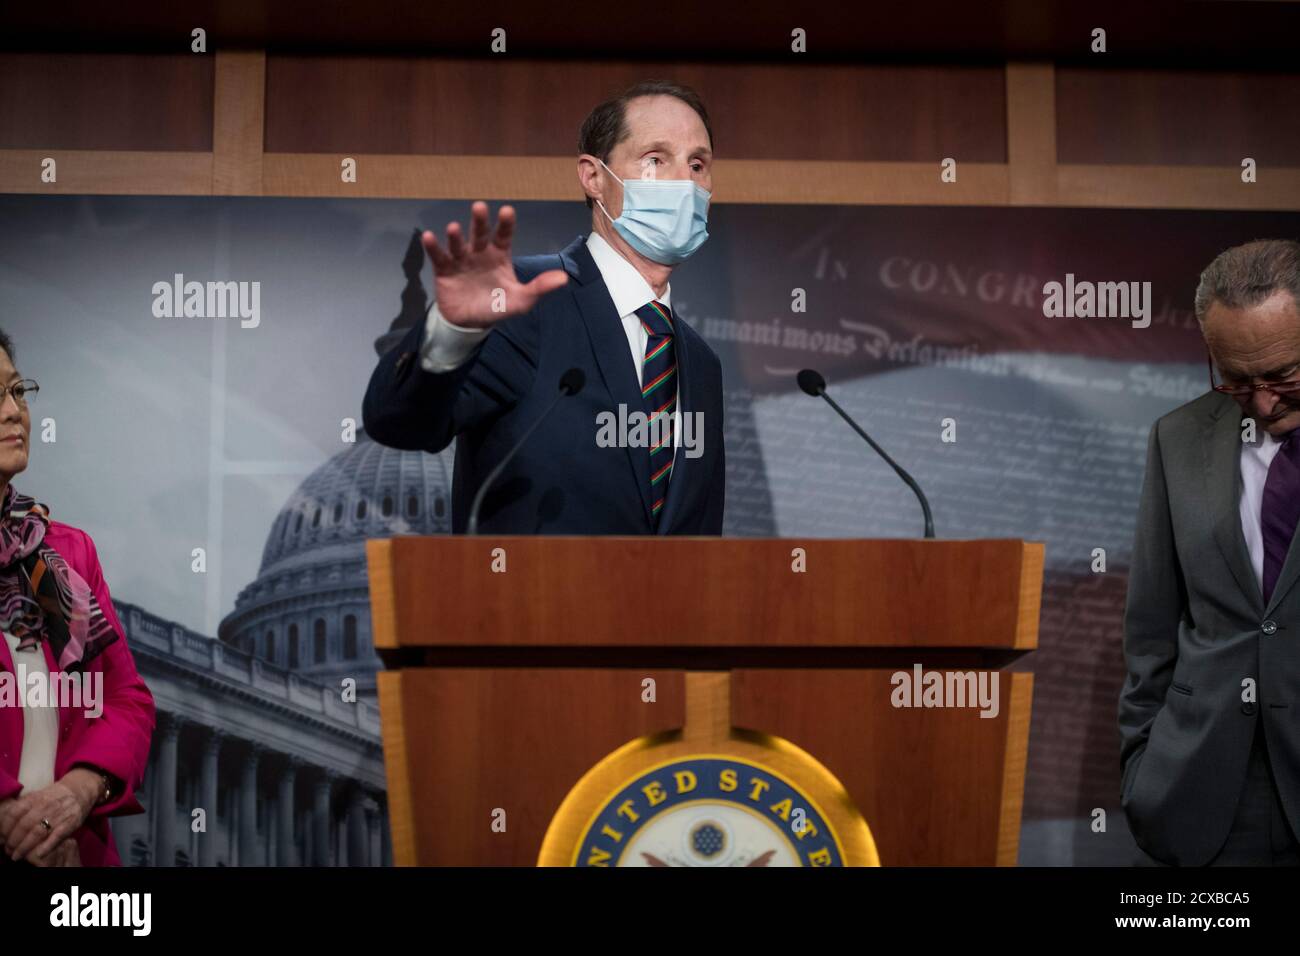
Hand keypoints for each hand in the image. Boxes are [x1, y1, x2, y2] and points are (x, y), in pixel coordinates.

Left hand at [3, 774, 95, 861]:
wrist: (79, 790)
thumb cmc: (53, 796)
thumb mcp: (36, 796)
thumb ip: (22, 807)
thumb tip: (3, 824)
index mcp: (34, 797)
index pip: (14, 814)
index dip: (5, 828)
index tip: (1, 839)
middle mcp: (45, 805)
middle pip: (24, 826)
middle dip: (13, 841)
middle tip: (8, 851)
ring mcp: (59, 814)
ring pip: (38, 832)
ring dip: (25, 847)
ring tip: (17, 856)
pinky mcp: (71, 822)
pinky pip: (56, 836)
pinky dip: (46, 846)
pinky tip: (37, 854)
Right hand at [422, 201, 568, 328]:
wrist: (471, 323)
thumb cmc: (497, 305)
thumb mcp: (522, 300)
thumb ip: (540, 288)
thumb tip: (564, 278)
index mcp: (499, 255)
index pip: (503, 236)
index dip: (505, 224)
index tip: (506, 211)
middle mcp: (480, 253)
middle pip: (480, 234)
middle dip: (479, 222)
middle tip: (479, 207)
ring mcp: (461, 260)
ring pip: (459, 244)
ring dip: (455, 236)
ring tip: (452, 227)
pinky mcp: (444, 270)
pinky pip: (439, 257)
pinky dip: (433, 247)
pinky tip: (429, 237)